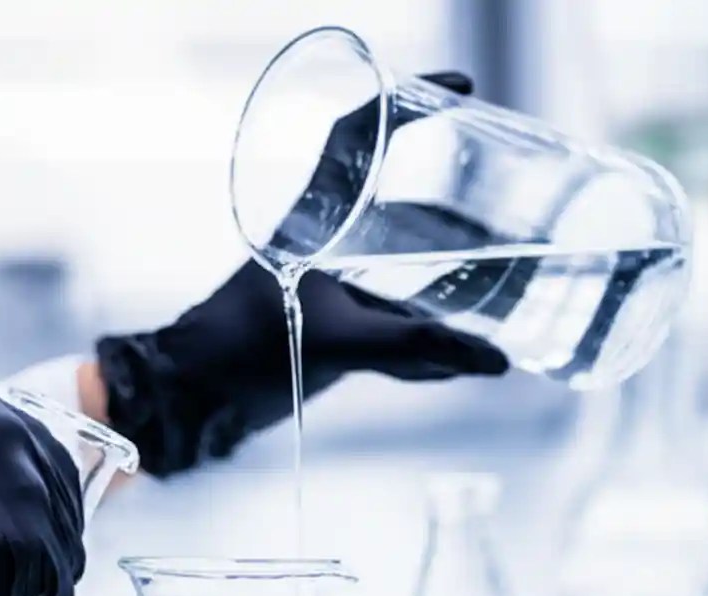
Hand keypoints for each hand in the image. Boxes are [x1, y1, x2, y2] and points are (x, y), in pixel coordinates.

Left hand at [94, 71, 504, 477]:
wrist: (196, 396)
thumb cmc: (243, 352)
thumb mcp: (336, 342)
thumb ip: (414, 349)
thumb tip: (492, 359)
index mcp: (312, 215)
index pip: (359, 133)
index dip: (406, 101)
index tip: (462, 87)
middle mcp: (324, 238)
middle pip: (395, 190)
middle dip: (453, 187)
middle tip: (510, 186)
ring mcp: (331, 280)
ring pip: (402, 251)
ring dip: (451, 252)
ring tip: (511, 261)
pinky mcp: (334, 322)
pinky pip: (396, 307)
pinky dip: (434, 318)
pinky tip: (472, 337)